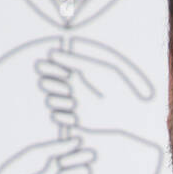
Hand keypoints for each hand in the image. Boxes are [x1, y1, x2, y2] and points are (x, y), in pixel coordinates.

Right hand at [34, 36, 154, 135]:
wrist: (128, 110)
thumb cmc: (117, 86)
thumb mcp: (97, 69)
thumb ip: (75, 61)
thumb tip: (52, 53)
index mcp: (73, 71)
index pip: (48, 66)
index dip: (47, 67)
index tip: (62, 71)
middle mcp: (70, 87)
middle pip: (44, 83)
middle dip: (50, 84)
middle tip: (68, 88)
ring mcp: (70, 103)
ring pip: (49, 100)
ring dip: (58, 100)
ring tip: (75, 102)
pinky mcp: (73, 119)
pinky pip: (56, 117)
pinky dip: (62, 116)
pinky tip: (76, 115)